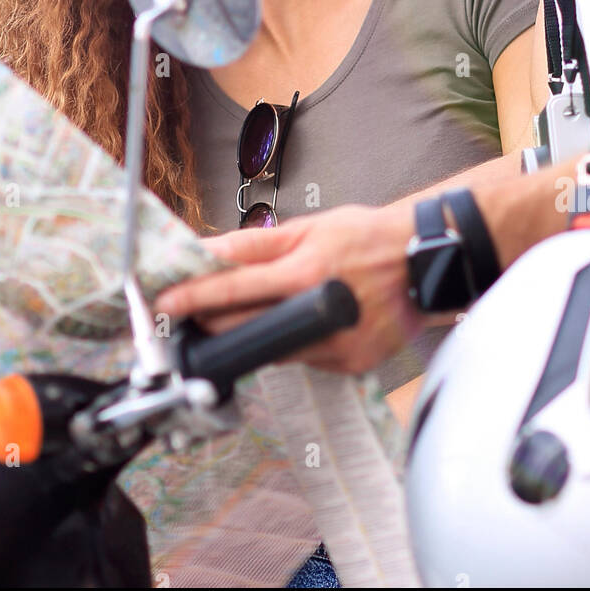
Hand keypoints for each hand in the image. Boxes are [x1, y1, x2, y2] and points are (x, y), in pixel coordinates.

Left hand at [154, 201, 422, 374]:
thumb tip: (209, 250)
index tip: (166, 302)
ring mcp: (338, 344)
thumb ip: (256, 244)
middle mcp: (319, 310)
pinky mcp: (351, 363)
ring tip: (240, 318)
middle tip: (188, 317)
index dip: (195, 296)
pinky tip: (293, 327)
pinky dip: (289, 346)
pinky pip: (303, 361)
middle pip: (245, 325)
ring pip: (271, 350)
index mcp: (306, 270)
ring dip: (248, 336)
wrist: (423, 260)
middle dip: (210, 322)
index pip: (235, 287)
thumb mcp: (309, 227)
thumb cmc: (363, 237)